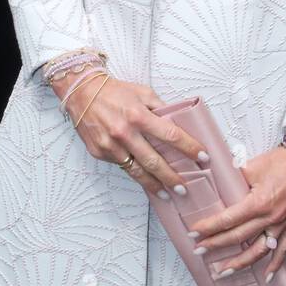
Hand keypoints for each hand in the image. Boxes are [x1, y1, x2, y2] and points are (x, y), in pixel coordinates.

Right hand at [50, 73, 207, 199]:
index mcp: (138, 115)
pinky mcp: (100, 153)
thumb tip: (177, 123)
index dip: (188, 148)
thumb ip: (160, 108)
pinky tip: (146, 180)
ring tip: (167, 194)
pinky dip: (135, 174)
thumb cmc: (115, 91)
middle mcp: (124, 133)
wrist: (82, 92)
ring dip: (154, 185)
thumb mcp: (143, 93)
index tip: (202, 157)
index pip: (170, 135)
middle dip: (171, 177)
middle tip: (185, 188)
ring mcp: (110, 146)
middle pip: (154, 161)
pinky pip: (122, 166)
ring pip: (136, 171)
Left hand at [188, 144, 285, 282]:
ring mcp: (282, 223)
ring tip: (224, 271)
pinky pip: (284, 249)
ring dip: (240, 263)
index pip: (228, 220)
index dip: (209, 227)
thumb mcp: (252, 166)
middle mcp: (270, 217)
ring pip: (259, 250)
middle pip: (238, 237)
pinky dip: (276, 264)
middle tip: (199, 250)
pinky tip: (266, 276)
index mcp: (258, 202)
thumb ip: (235, 179)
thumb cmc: (282, 160)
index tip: (194, 233)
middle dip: (216, 245)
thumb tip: (218, 184)